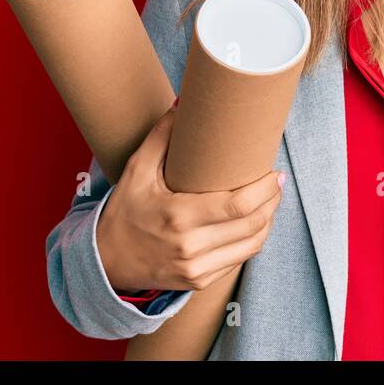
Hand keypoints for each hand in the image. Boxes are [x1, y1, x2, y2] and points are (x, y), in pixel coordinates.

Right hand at [95, 105, 284, 294]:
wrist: (107, 261)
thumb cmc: (125, 212)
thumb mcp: (136, 171)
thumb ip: (161, 137)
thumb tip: (184, 103)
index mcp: (178, 217)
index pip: (237, 206)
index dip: (265, 190)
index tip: (274, 173)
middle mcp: (190, 247)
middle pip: (251, 225)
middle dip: (272, 201)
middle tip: (277, 181)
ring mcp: (196, 268)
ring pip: (251, 246)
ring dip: (268, 221)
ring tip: (271, 200)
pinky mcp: (200, 281)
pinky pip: (239, 260)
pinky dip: (252, 240)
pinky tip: (255, 223)